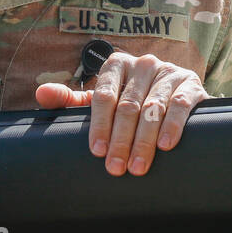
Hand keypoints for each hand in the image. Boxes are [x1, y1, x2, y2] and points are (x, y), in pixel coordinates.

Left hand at [35, 52, 206, 175]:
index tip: (97, 152)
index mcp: (116, 64)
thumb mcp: (100, 100)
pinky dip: (172, 125)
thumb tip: (41, 94)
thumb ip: (69, 99)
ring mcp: (169, 71)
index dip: (100, 125)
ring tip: (138, 166)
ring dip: (145, 140)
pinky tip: (165, 145)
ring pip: (153, 107)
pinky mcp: (190, 84)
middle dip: (121, 140)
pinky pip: (180, 104)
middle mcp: (143, 64)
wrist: (173, 95)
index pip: (104, 95)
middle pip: (128, 105)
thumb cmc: (128, 100)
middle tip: (116, 168)